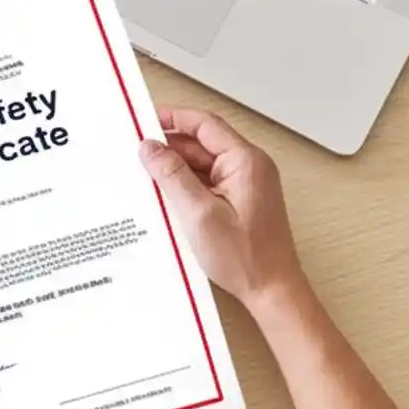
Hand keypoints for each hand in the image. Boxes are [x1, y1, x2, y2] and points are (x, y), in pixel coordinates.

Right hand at [138, 107, 303, 309]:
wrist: (272, 290)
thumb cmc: (246, 258)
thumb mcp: (199, 214)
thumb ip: (172, 176)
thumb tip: (150, 148)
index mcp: (245, 161)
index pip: (204, 124)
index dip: (172, 118)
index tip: (145, 120)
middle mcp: (248, 166)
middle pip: (202, 143)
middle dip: (169, 147)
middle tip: (137, 153)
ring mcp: (245, 183)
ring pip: (202, 163)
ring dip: (175, 169)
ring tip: (145, 177)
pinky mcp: (240, 199)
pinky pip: (208, 181)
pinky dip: (186, 185)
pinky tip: (165, 196)